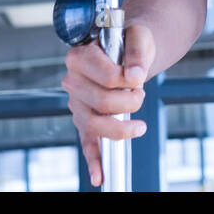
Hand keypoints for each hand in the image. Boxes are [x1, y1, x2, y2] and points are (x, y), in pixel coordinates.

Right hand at [62, 23, 155, 186]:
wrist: (126, 51)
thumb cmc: (129, 43)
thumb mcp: (138, 36)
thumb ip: (136, 51)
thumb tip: (135, 75)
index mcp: (80, 57)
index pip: (106, 77)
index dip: (127, 80)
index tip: (138, 77)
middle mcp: (73, 81)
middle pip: (101, 103)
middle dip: (128, 102)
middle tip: (140, 94)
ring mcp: (76, 104)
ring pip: (94, 125)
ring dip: (120, 128)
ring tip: (138, 126)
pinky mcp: (84, 120)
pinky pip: (87, 143)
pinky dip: (94, 161)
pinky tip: (100, 177)